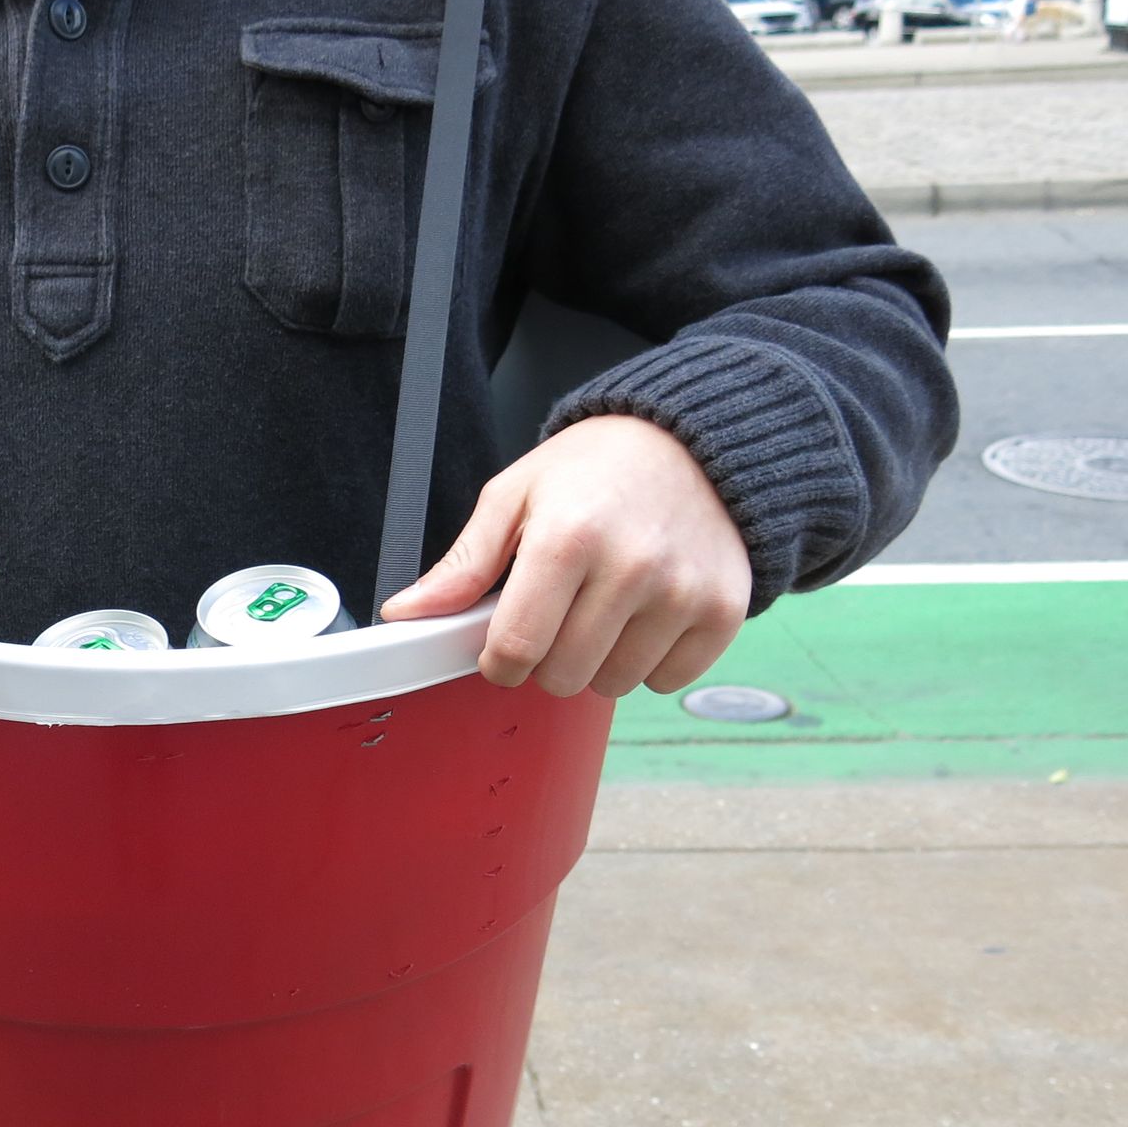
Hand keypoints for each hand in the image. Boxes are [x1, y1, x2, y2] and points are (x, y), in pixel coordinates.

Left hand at [380, 415, 749, 698]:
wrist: (694, 442)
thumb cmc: (594, 469)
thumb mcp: (514, 497)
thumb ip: (462, 564)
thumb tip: (404, 614)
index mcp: (567, 538)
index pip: (515, 648)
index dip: (498, 662)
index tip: (501, 649)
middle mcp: (632, 567)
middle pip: (563, 677)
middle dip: (547, 659)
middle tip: (557, 615)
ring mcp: (684, 592)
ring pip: (614, 685)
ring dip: (598, 661)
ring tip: (604, 607)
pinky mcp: (723, 610)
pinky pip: (666, 682)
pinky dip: (649, 661)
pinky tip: (645, 614)